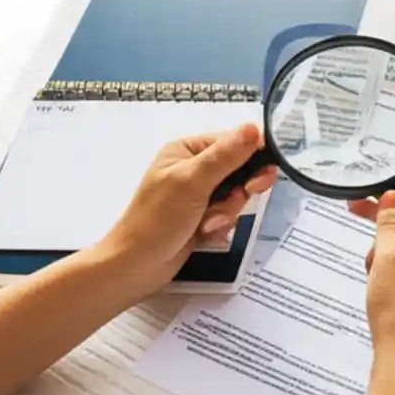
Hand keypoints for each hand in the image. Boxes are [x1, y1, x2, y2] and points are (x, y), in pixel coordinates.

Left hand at [96, 123, 277, 299]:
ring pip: (237, 195)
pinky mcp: (202, 216)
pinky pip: (229, 214)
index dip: (252, 159)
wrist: (135, 266)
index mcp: (187, 150)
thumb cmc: (157, 219)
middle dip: (238, 192)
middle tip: (230, 204)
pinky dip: (222, 225)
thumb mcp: (193, 182)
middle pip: (240, 170)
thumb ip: (226, 156)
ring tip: (208, 224)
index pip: (233, 142)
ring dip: (227, 212)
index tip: (258, 181)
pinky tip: (205, 233)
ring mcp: (198, 193)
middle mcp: (194, 167)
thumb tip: (255, 127)